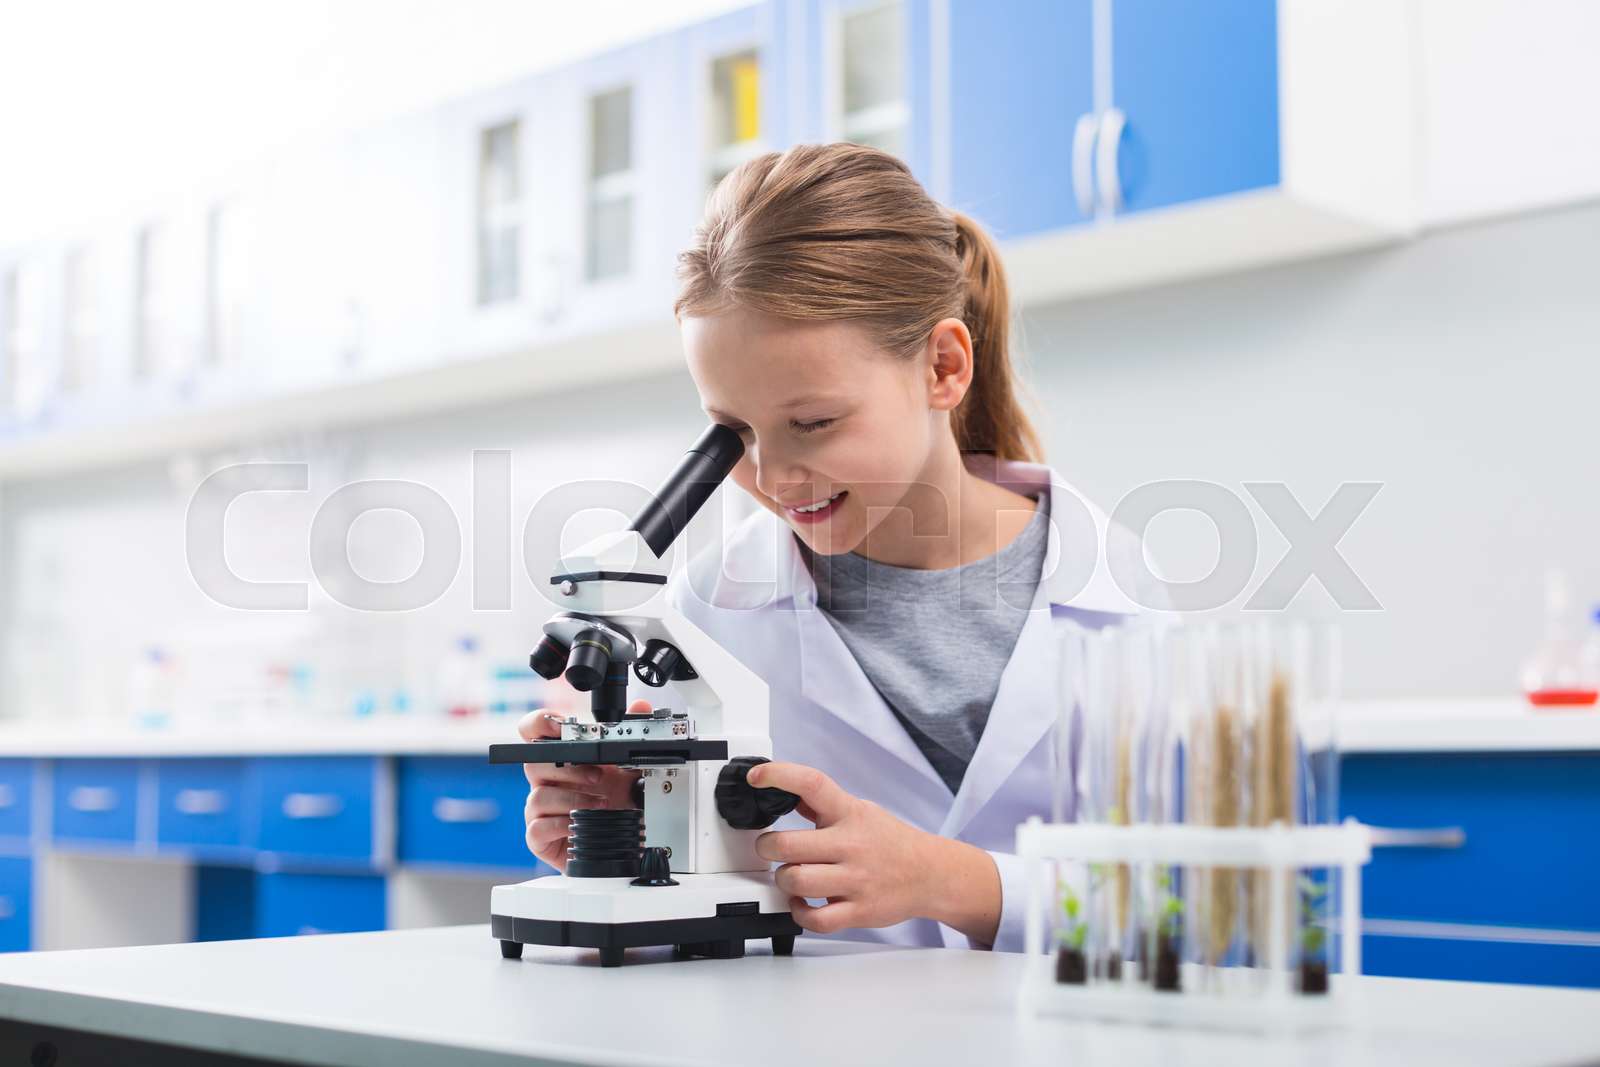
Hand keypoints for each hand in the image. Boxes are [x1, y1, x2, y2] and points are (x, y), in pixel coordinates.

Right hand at [516, 702, 648, 870]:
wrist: (619, 844)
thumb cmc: (614, 804)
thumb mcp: (627, 768)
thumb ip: (632, 734)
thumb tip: (641, 707)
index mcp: (560, 758)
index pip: (534, 731)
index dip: (539, 723)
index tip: (559, 725)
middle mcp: (546, 781)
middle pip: (533, 762)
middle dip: (569, 768)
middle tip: (599, 776)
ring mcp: (539, 809)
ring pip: (538, 796)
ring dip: (573, 799)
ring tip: (601, 804)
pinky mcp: (539, 836)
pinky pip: (537, 828)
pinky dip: (562, 825)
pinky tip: (581, 825)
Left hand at [749, 762, 1001, 945]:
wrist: (931, 874)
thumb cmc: (891, 841)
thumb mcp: (860, 811)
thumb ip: (823, 805)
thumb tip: (788, 792)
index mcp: (849, 813)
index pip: (812, 784)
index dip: (779, 775)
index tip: (756, 776)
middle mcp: (851, 844)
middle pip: (788, 844)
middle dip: (766, 847)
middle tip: (768, 848)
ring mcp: (855, 880)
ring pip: (796, 881)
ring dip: (783, 880)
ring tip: (789, 876)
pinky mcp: (858, 911)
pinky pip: (815, 919)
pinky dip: (799, 912)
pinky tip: (801, 902)